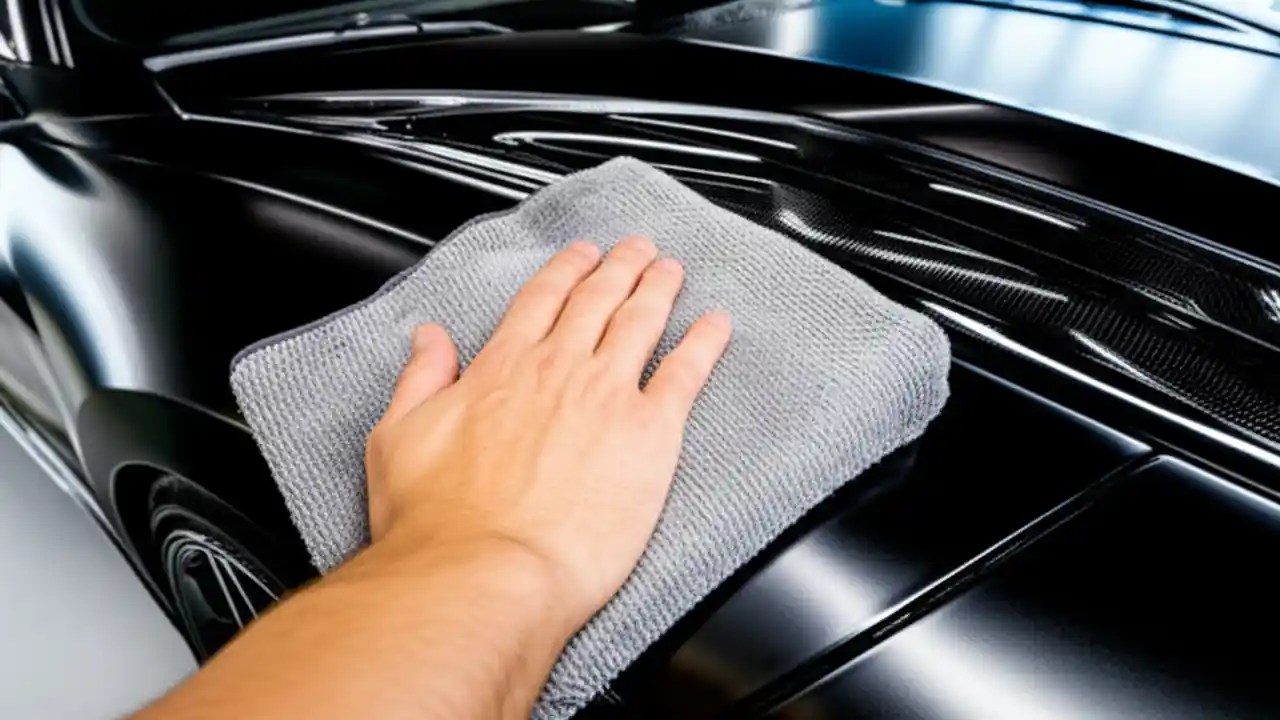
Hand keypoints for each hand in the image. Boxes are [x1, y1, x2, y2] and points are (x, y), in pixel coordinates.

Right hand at [364, 236, 730, 625]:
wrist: (485, 575)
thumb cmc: (440, 526)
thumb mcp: (398, 438)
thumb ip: (419, 380)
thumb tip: (428, 338)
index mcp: (501, 369)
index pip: (541, 300)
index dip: (566, 270)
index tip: (582, 254)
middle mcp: (557, 370)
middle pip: (597, 300)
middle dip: (619, 267)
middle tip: (637, 250)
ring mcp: (607, 396)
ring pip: (640, 321)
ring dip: (658, 289)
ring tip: (670, 270)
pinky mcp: (649, 434)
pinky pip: (685, 372)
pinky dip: (704, 342)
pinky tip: (715, 324)